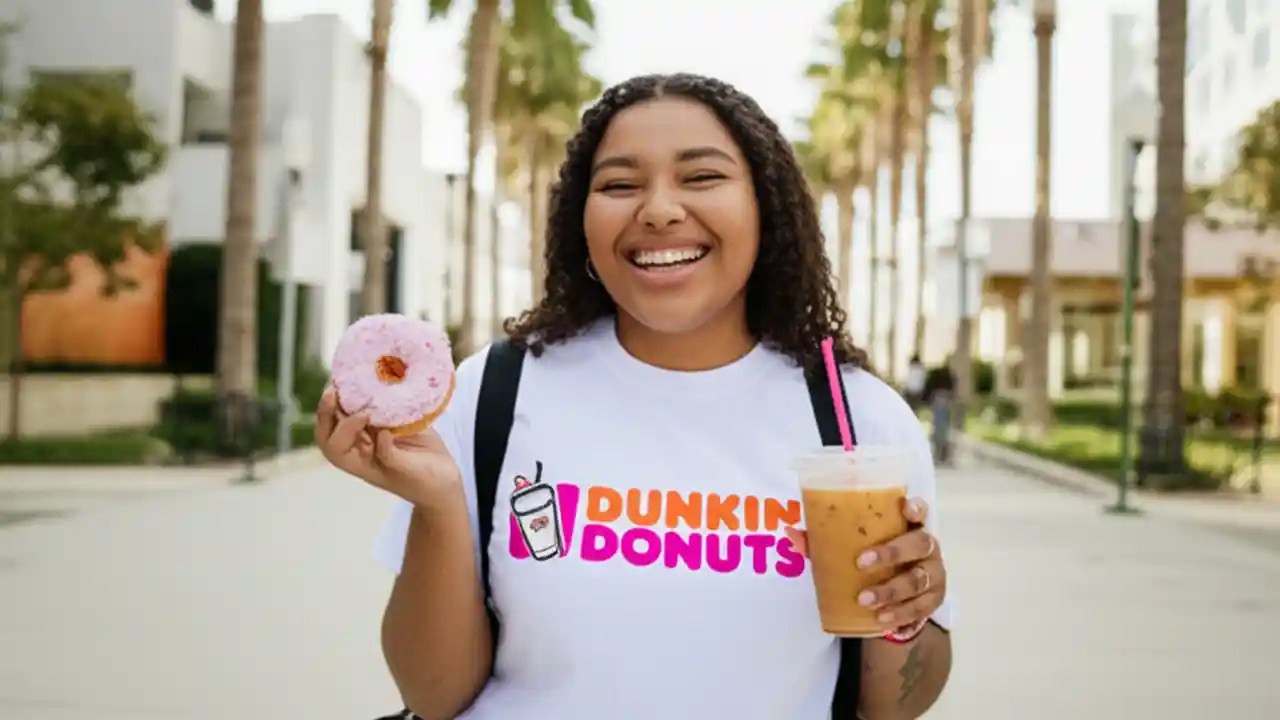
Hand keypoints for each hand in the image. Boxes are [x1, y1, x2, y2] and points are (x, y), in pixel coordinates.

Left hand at [315, 387, 461, 508]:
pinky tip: (371, 374)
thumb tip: (380, 435)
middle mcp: (359, 446)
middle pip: (330, 427)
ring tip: (346, 374)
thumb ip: (392, 457)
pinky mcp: (386, 420)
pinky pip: (370, 403)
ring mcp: (371, 432)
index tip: (365, 415)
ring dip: (342, 394)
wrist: (444, 479)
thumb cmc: (426, 483)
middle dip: (327, 409)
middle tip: (333, 387)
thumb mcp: (411, 473)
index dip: (344, 428)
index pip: (336, 446)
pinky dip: (367, 390)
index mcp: (360, 463)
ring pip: (345, 412)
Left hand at [785, 498, 946, 632]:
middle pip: (919, 544)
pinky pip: (918, 608)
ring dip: (890, 590)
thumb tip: (790, 533)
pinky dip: (898, 614)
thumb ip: (825, 541)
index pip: (920, 511)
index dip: (917, 508)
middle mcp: (927, 548)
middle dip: (891, 552)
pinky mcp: (932, 601)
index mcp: (910, 528)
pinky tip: (881, 618)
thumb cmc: (875, 561)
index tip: (906, 508)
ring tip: (864, 599)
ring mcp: (933, 575)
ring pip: (917, 580)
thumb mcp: (855, 549)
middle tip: (861, 562)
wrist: (898, 599)